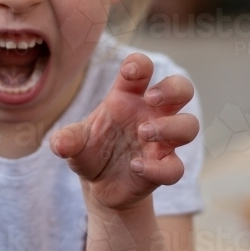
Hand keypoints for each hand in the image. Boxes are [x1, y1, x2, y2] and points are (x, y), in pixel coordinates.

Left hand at [49, 54, 198, 210]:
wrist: (98, 186)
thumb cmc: (90, 151)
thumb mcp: (74, 143)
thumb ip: (67, 139)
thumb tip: (60, 144)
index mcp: (128, 98)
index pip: (143, 70)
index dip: (141, 64)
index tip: (130, 70)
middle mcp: (151, 115)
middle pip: (182, 89)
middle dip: (172, 88)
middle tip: (151, 99)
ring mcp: (161, 142)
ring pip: (189, 125)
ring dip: (170, 126)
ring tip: (143, 132)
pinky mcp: (163, 168)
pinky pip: (175, 167)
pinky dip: (158, 168)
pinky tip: (136, 166)